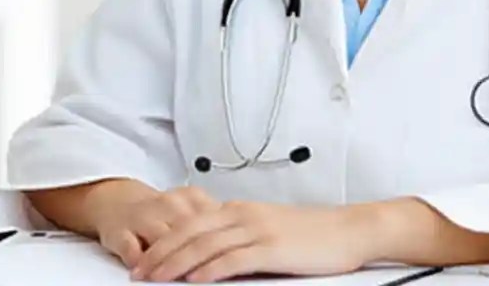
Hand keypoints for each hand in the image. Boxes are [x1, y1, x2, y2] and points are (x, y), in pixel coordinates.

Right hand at [93, 186, 220, 269]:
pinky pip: (129, 246)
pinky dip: (138, 260)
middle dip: (198, 257)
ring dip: (170, 263)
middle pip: (188, 232)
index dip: (221, 244)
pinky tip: (145, 273)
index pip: (212, 222)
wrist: (117, 201)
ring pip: (161, 240)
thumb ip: (214, 225)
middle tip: (203, 277)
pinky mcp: (119, 231)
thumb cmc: (160, 213)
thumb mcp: (190, 211)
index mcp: (190, 198)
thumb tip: (242, 248)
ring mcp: (143, 216)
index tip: (232, 262)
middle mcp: (168, 204)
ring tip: (174, 279)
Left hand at [130, 201, 373, 282]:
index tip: (143, 259)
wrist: (349, 229)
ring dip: (176, 263)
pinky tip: (195, 280)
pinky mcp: (273, 248)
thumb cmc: (313, 233)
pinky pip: (234, 257)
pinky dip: (210, 269)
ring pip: (206, 244)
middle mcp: (244, 214)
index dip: (162, 241)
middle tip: (139, 273)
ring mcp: (258, 229)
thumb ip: (240, 236)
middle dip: (160, 253)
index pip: (190, 223)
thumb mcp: (268, 228)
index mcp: (239, 209)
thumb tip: (211, 256)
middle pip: (190, 232)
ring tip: (156, 278)